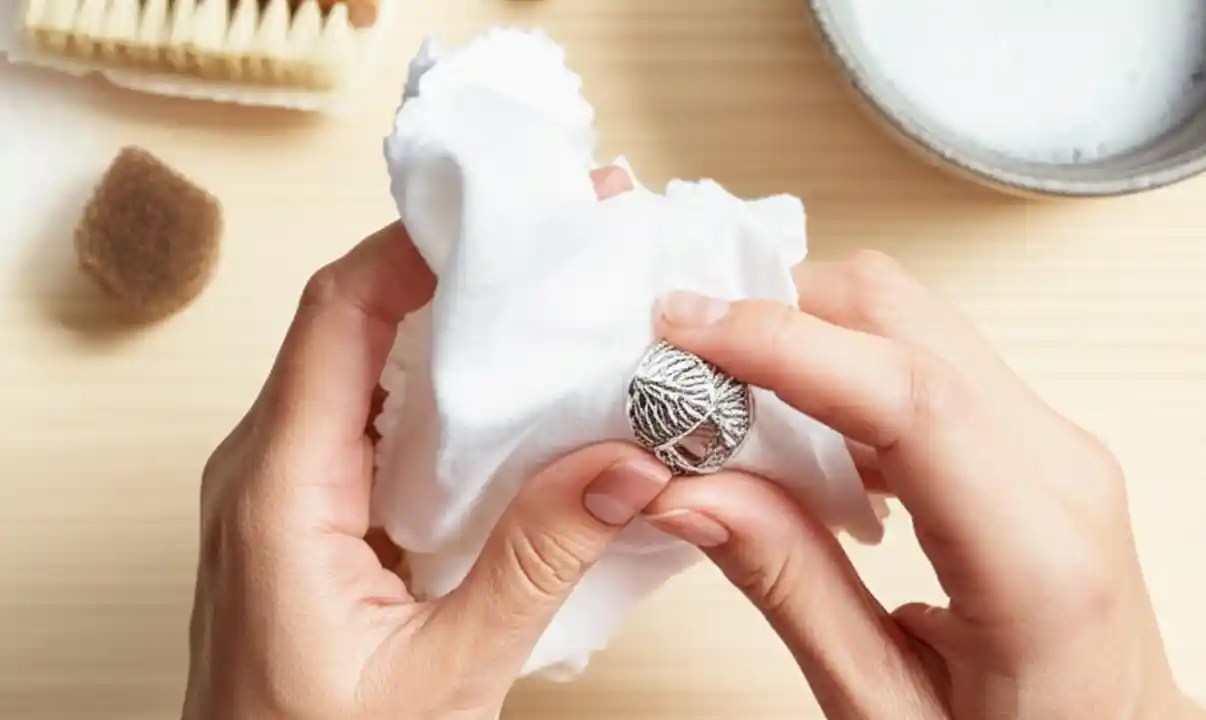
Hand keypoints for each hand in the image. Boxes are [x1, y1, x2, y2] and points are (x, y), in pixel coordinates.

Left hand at [181, 168, 660, 719]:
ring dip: (454, 327)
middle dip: (457, 272)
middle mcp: (268, 468)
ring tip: (547, 305)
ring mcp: (287, 487)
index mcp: (278, 490)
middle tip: (555, 247)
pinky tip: (511, 398)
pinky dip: (445, 389)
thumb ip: (534, 568)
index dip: (418, 248)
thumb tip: (626, 467)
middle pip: (354, 320)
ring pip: (368, 364)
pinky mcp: (312, 511)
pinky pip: (375, 418)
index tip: (507, 219)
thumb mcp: (441, 680)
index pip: (336, 314)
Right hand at [645, 252, 1205, 718]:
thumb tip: (688, 493)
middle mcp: (1062, 471)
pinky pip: (918, 358)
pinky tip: (784, 428)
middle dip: (778, 313)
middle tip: (680, 363)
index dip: (787, 344)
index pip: (912, 397)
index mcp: (1039, 560)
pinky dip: (833, 365)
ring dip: (801, 335)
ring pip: (907, 320)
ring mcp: (1051, 441)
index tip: (684, 330)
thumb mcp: (890, 710)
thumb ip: (792, 591)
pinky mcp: (1027, 434)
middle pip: (906, 319)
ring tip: (718, 401)